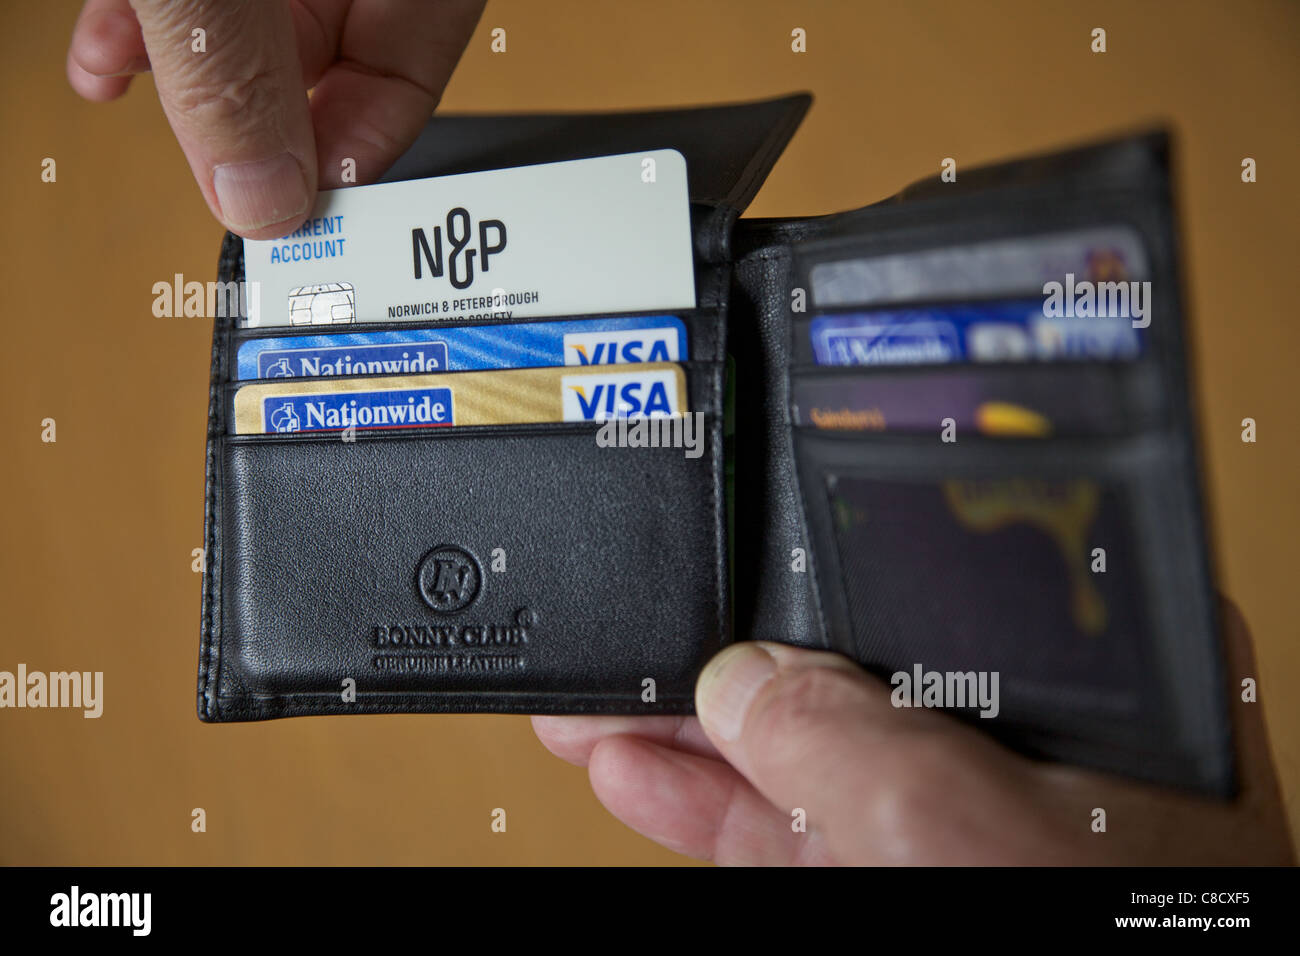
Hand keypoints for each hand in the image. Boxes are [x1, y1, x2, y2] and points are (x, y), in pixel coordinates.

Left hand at [67, 0, 483, 237]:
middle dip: (256, 123)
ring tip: (138, 96)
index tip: (299, 213)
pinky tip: (113, 53)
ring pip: (260, 31)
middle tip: (222, 177)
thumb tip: (261, 198)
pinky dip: (152, 31)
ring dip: (188, 79)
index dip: (358, 153)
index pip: (414, 75)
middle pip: (336, 62)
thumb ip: (237, 73)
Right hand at [534, 599, 1294, 863]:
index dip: (806, 584)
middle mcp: (1034, 734)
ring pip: (805, 753)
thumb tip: (742, 680)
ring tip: (601, 713)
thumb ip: (835, 728)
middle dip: (719, 664)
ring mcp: (974, 809)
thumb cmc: (1098, 927)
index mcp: (1094, 679)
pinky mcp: (921, 870)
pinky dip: (716, 807)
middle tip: (630, 652)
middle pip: (844, 668)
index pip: (926, 588)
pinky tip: (643, 774)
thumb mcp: (954, 815)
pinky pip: (798, 825)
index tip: (718, 582)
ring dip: (692, 738)